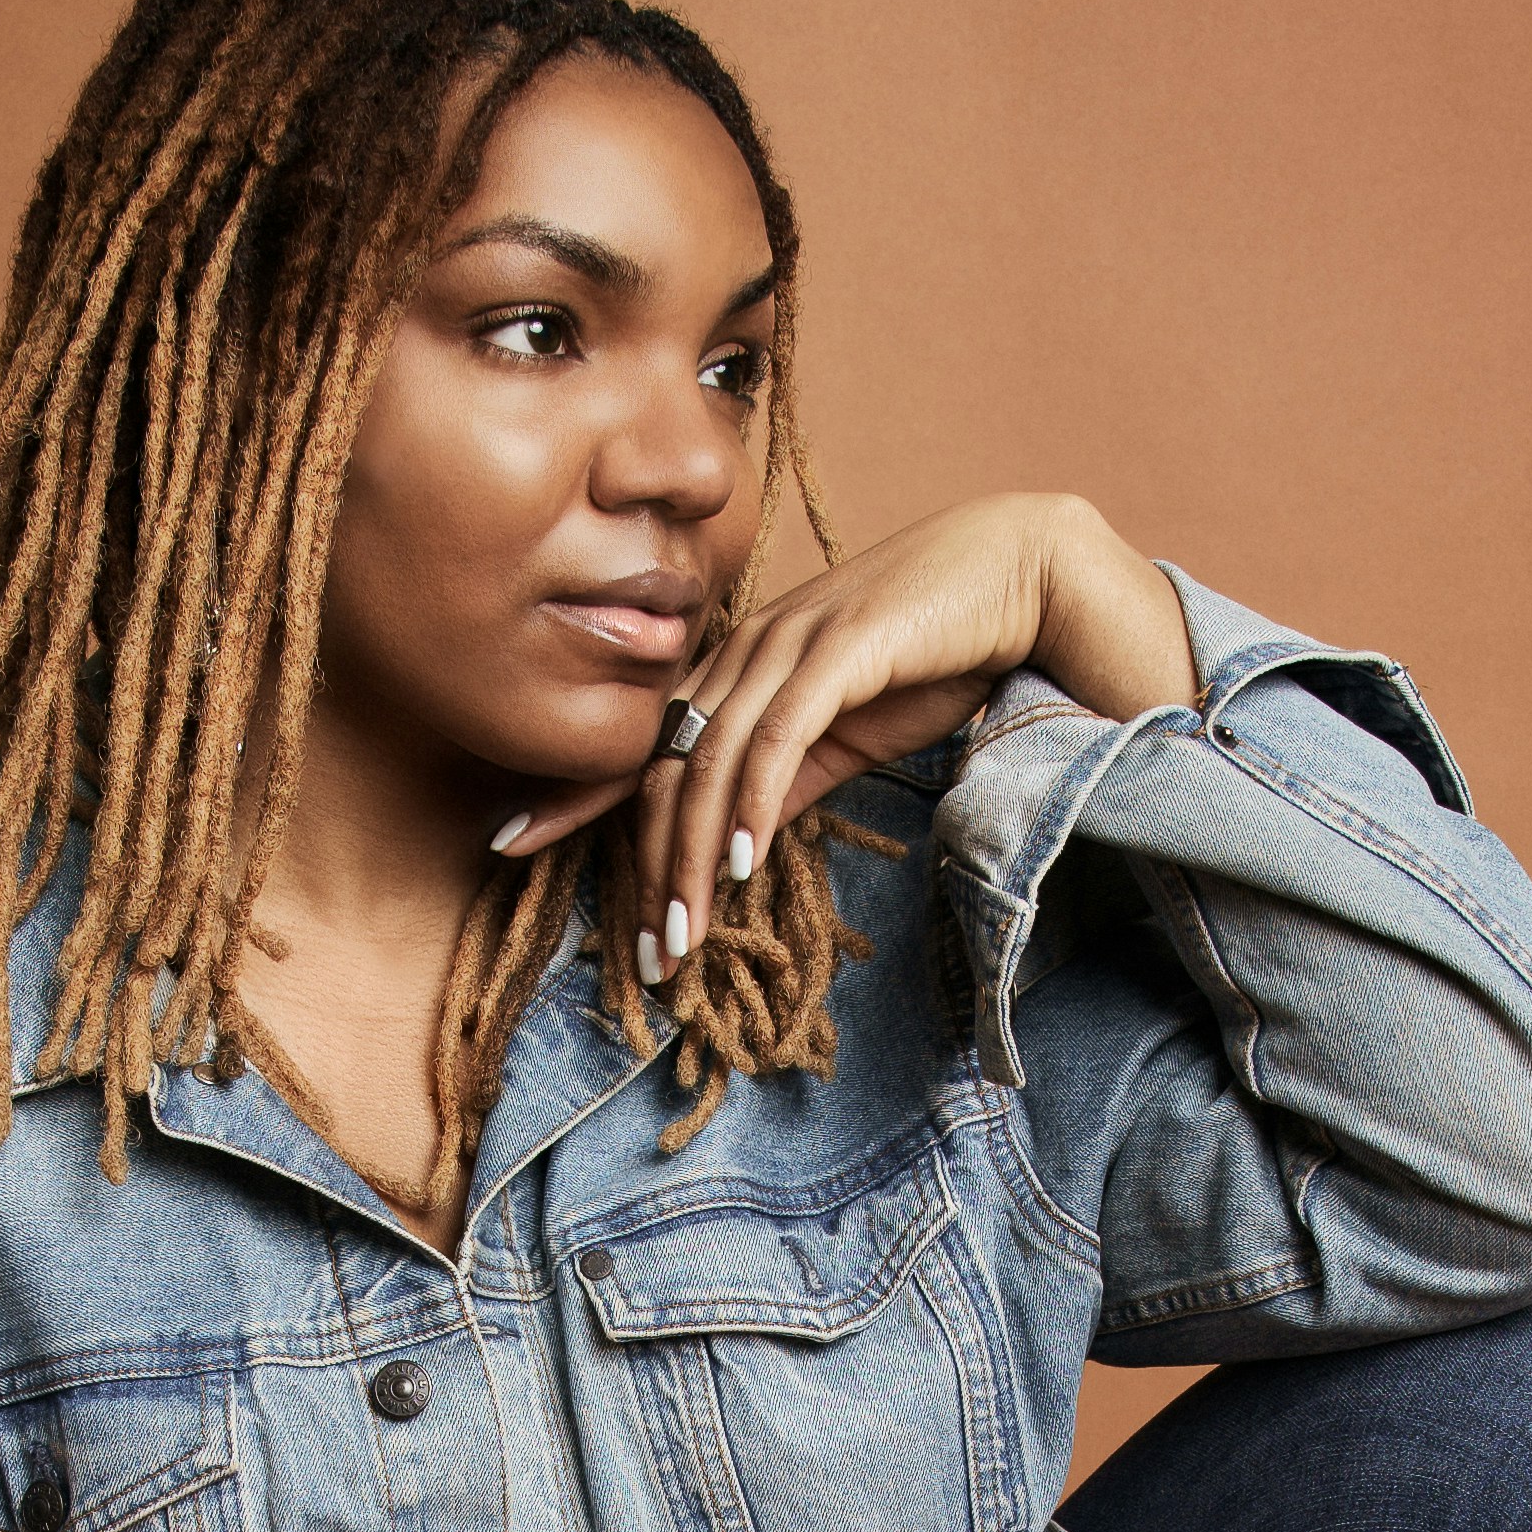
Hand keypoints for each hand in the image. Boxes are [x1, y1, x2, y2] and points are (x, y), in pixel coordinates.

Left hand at [498, 493, 1198, 976]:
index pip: (637, 739)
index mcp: (736, 665)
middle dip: (643, 866)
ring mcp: (788, 644)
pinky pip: (777, 737)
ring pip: (709, 763)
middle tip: (645, 956)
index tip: (512, 844)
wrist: (1019, 574)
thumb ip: (788, 774)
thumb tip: (736, 839)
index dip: (572, 792)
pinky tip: (742, 863)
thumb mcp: (845, 728)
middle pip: (661, 765)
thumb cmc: (936, 649)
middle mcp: (744, 649)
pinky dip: (753, 803)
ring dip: (693, 860)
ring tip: (685, 938)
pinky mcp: (840, 648)